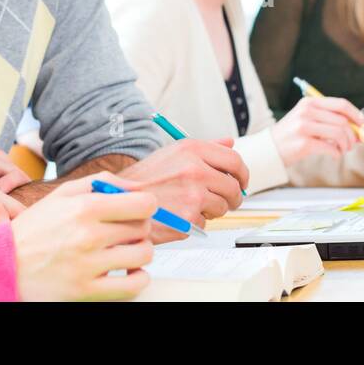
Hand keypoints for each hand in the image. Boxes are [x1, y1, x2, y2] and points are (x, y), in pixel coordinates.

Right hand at [11, 173, 155, 300]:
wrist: (4, 266)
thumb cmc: (33, 230)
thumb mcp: (60, 195)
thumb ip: (101, 183)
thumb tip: (139, 187)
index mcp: (84, 207)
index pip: (143, 204)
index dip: (145, 206)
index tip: (137, 211)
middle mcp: (88, 235)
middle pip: (144, 228)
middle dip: (138, 228)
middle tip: (123, 232)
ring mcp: (89, 265)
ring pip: (143, 255)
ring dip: (139, 252)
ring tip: (124, 251)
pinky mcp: (87, 292)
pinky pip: (134, 285)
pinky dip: (138, 279)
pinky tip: (126, 272)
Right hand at [116, 138, 247, 241]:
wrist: (121, 199)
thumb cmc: (146, 178)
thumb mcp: (173, 153)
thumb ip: (205, 148)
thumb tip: (230, 142)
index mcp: (192, 149)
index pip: (234, 160)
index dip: (242, 173)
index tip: (241, 181)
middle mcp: (195, 170)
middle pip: (233, 187)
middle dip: (232, 197)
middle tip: (224, 200)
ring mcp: (193, 195)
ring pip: (222, 207)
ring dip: (211, 210)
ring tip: (190, 205)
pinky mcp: (189, 218)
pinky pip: (205, 222)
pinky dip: (194, 222)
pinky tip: (177, 214)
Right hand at [270, 96, 363, 165]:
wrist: (270, 149)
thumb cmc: (293, 135)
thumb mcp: (308, 119)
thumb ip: (329, 119)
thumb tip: (359, 128)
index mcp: (310, 103)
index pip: (341, 104)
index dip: (356, 115)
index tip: (363, 125)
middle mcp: (306, 111)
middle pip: (342, 121)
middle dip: (353, 134)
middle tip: (354, 143)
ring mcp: (304, 126)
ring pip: (339, 134)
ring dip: (346, 145)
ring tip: (342, 150)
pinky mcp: (303, 143)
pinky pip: (330, 148)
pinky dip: (337, 153)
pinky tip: (333, 154)